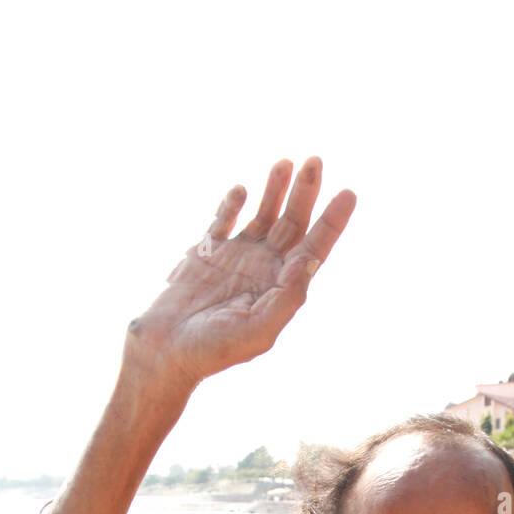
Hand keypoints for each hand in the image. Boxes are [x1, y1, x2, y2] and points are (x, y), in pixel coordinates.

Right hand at [124, 156, 355, 391]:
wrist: (165, 353)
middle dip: (305, 193)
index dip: (332, 222)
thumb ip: (287, 298)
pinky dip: (231, 204)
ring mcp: (235, 259)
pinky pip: (223, 221)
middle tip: (316, 161)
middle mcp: (263, 270)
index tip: (349, 193)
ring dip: (275, 190)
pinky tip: (242, 190)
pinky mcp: (205, 254)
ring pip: (262, 216)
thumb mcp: (259, 330)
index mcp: (281, 289)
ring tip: (286, 162)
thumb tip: (309, 262)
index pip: (314, 249)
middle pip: (292, 224)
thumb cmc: (213, 350)